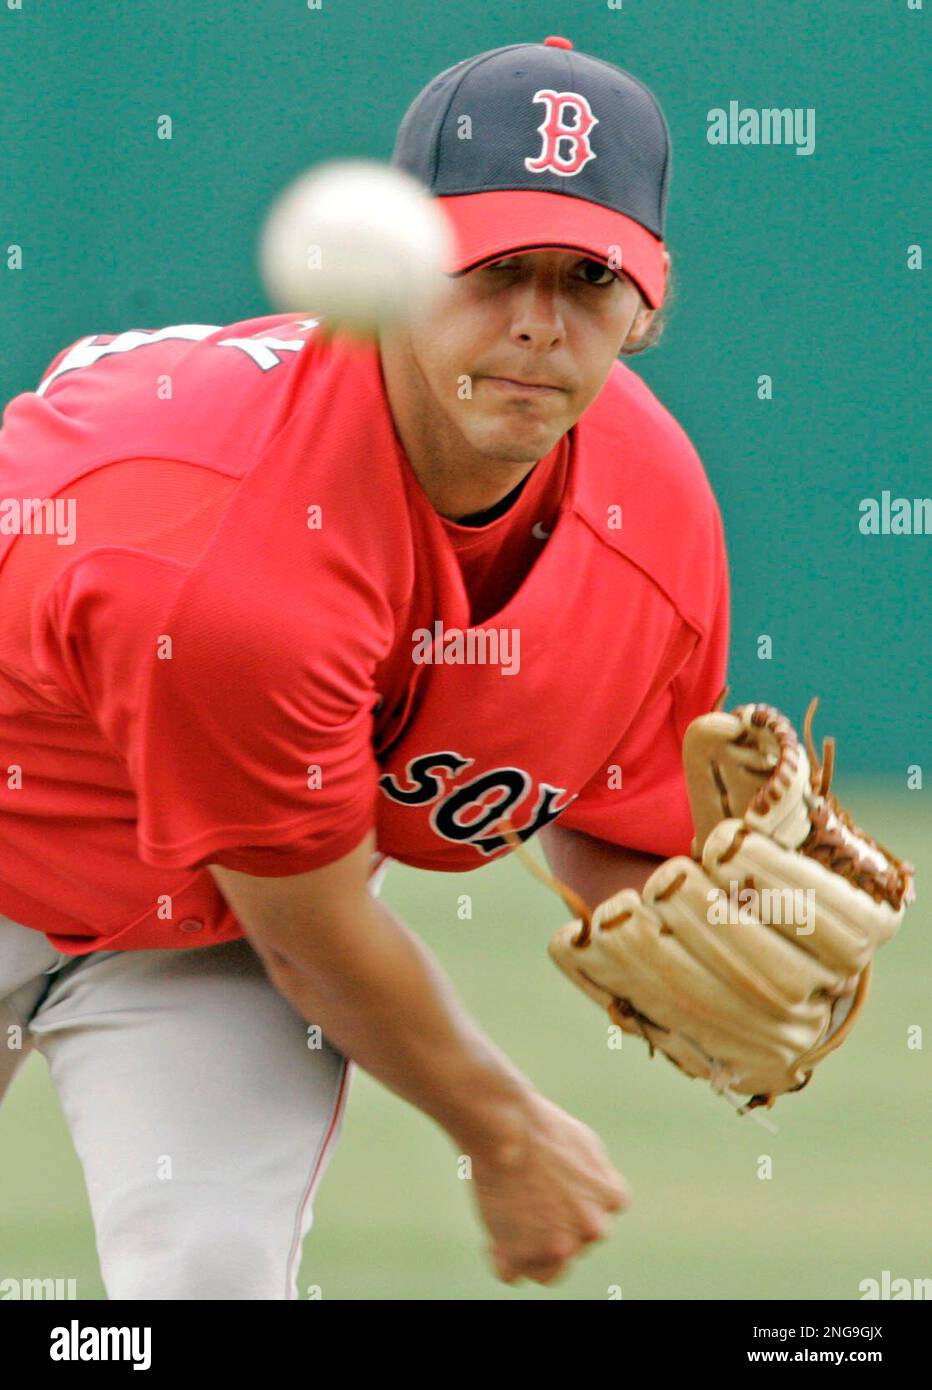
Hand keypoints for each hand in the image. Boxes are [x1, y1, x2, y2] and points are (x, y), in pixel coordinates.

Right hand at [467, 1093, 631, 1285]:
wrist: (508, 1129)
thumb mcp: (583, 1144)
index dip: (573, 1205)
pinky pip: (511, 1274)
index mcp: (611, 1199)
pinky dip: (501, 1261)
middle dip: (553, 1230)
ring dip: (530, 1253)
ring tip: (506, 1224)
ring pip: (548, 1269)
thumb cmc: (539, 1128)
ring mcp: (560, 1245)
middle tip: (526, 1203)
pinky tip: (492, 1243)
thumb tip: (589, 1195)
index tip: (551, 1190)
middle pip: (573, 1243)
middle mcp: (593, 1228)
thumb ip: (593, 1178)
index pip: (597, 1216)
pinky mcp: (523, 1254)